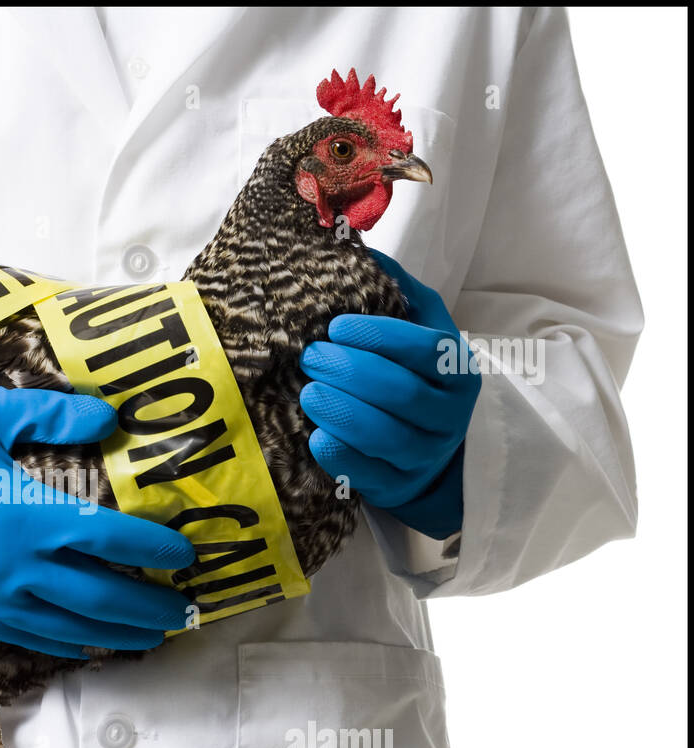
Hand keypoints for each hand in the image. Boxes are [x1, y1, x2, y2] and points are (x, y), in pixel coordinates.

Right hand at [0, 385, 195, 657]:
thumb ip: (48, 414)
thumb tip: (105, 414)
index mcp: (31, 515)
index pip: (113, 538)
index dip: (156, 548)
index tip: (186, 554)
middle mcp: (22, 566)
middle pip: (104, 596)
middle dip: (150, 607)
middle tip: (185, 613)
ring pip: (72, 627)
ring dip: (117, 635)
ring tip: (150, 637)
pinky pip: (29, 639)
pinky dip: (66, 647)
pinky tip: (85, 647)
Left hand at [299, 251, 479, 539]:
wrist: (432, 451)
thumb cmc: (414, 376)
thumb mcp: (420, 330)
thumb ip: (397, 291)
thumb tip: (357, 246)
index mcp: (456, 368)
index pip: (425, 349)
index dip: (379, 336)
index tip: (337, 326)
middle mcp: (449, 414)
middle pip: (401, 394)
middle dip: (350, 372)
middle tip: (311, 357)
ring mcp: (425, 454)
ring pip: (385, 436)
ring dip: (341, 412)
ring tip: (307, 393)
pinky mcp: (397, 485)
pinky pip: (367, 474)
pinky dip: (339, 455)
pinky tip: (316, 435)